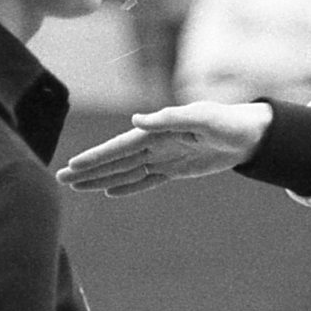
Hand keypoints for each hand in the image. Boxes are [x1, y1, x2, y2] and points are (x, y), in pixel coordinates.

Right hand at [55, 102, 273, 195]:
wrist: (250, 134)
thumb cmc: (227, 121)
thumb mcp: (203, 118)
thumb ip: (170, 118)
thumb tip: (136, 120)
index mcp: (157, 132)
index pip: (120, 147)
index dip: (96, 158)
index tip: (72, 166)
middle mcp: (155, 144)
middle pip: (115, 161)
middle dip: (88, 170)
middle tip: (59, 180)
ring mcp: (164, 157)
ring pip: (126, 172)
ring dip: (101, 179)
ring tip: (77, 188)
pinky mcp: (175, 170)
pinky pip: (146, 180)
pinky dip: (128, 187)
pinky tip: (109, 193)